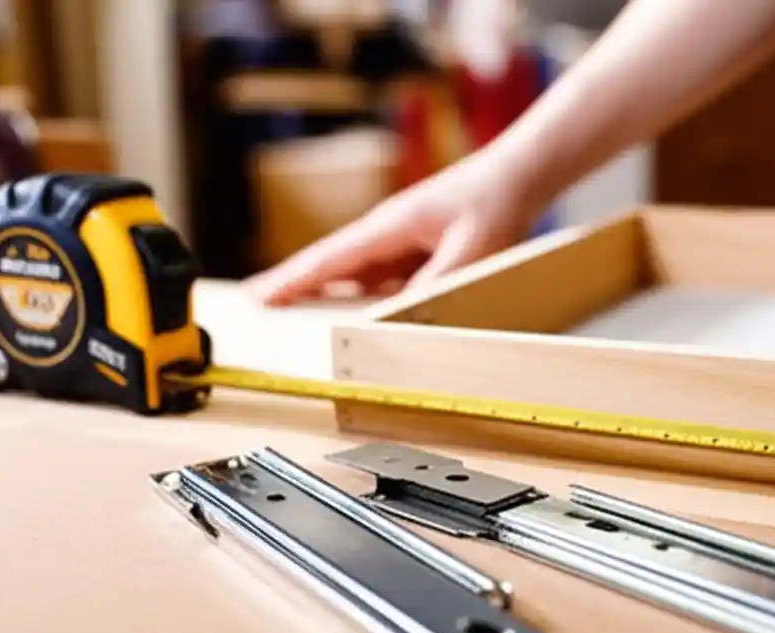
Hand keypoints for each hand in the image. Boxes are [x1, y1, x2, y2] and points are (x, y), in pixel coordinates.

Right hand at [247, 151, 543, 306]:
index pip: (329, 259)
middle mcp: (385, 232)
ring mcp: (398, 240)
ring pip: (351, 273)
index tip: (260, 298)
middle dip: (291, 285)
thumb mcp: (472, 249)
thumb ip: (437, 282)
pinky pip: (378, 278)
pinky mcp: (415, 249)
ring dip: (321, 292)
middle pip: (329, 266)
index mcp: (388, 226)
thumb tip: (404, 313)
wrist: (518, 173)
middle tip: (255, 307)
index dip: (293, 281)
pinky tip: (348, 312)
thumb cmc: (494, 201)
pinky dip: (357, 294)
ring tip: (289, 316)